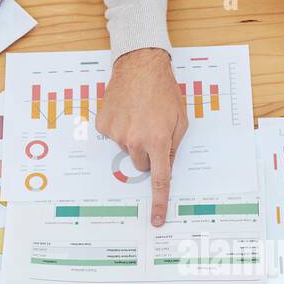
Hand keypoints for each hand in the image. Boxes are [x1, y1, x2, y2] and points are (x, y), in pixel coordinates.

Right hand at [96, 49, 187, 225]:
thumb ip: (174, 146)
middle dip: (148, 153)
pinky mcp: (104, 125)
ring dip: (134, 138)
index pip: (160, 179)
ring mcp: (116, 134)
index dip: (159, 202)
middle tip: (152, 130)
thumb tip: (166, 166)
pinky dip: (120, 128)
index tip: (157, 219)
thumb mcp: (180, 120)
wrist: (139, 65)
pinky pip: (113, 137)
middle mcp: (135, 140)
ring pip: (127, 150)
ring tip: (140, 115)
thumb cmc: (164, 91)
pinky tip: (127, 111)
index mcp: (158, 141)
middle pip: (141, 164)